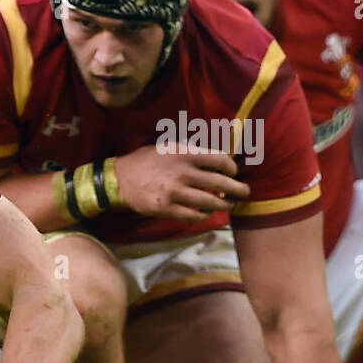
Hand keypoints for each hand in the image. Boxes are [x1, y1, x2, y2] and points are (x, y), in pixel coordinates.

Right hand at [113, 144, 250, 221]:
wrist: (119, 179)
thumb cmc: (146, 161)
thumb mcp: (169, 148)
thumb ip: (192, 152)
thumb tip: (217, 161)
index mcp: (185, 154)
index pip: (221, 161)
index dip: (232, 168)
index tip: (233, 173)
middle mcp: (183, 172)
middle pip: (221, 183)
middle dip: (238, 189)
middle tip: (244, 193)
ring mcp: (175, 192)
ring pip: (211, 201)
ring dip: (224, 205)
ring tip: (229, 205)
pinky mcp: (167, 208)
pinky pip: (194, 215)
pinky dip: (204, 215)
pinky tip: (206, 213)